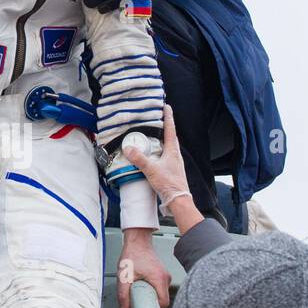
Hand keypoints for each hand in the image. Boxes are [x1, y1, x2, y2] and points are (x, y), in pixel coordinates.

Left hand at [118, 228, 171, 307]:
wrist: (137, 241)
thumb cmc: (133, 254)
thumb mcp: (124, 277)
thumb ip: (123, 295)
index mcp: (159, 279)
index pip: (164, 303)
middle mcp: (166, 278)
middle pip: (162, 299)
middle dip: (151, 302)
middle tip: (139, 299)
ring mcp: (165, 275)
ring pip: (161, 293)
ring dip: (151, 294)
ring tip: (140, 289)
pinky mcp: (162, 273)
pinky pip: (159, 287)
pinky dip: (151, 288)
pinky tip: (142, 284)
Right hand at [123, 105, 202, 234]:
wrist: (178, 200)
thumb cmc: (170, 184)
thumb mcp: (152, 170)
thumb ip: (140, 159)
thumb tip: (129, 148)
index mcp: (172, 150)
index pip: (170, 129)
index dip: (168, 117)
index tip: (166, 106)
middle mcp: (175, 154)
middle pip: (170, 136)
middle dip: (165, 126)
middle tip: (157, 118)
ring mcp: (173, 162)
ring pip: (168, 146)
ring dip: (162, 138)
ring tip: (153, 134)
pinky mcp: (171, 169)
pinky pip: (164, 155)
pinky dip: (159, 150)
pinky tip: (153, 154)